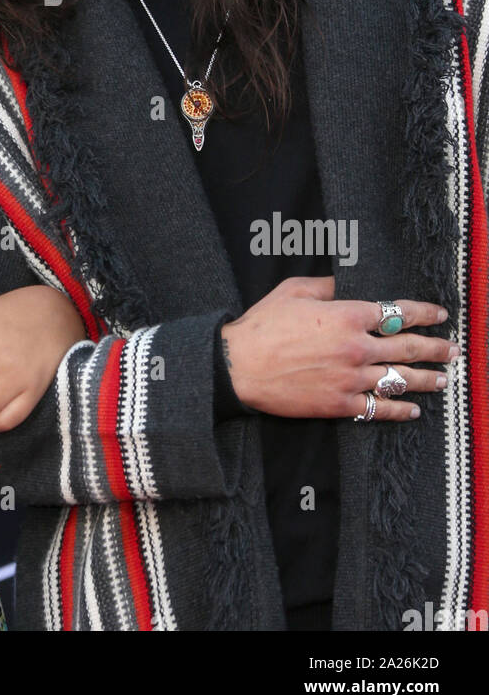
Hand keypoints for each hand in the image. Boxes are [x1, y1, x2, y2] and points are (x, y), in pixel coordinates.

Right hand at [221, 277, 457, 420]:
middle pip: (408, 348)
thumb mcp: (294, 290)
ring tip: (444, 379)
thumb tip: (349, 283)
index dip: (424, 313)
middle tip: (453, 349)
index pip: (398, 312)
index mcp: (347, 315)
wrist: (240, 366)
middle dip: (436, 348)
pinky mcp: (340, 403)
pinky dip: (400, 410)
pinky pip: (379, 408)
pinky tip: (413, 410)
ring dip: (427, 379)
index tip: (440, 315)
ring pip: (400, 380)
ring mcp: (351, 378)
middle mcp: (356, 347)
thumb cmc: (263, 324)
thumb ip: (328, 286)